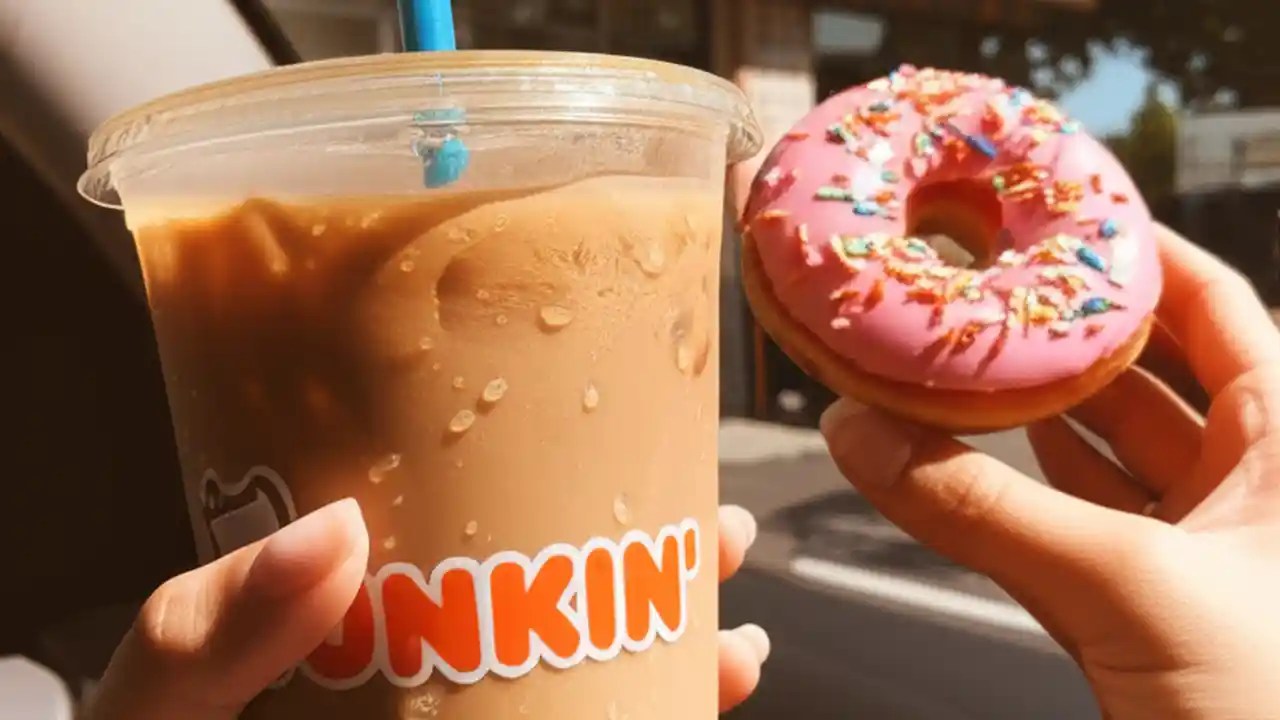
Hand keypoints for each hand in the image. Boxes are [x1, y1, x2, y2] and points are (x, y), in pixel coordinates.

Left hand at [81, 502, 766, 718]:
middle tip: (713, 527)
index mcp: (338, 601)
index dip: (539, 463)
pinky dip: (650, 711)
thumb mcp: (155, 697)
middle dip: (644, 551)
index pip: (449, 503)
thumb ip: (204, 626)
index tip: (616, 431)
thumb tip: (331, 532)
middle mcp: (407, 652)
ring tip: (731, 628)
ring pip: (578, 659)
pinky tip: (696, 699)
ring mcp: (448, 709)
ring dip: (668, 638)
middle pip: (545, 579)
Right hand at [820, 224, 1279, 719]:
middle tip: (974, 282)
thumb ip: (985, 513)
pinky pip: (1056, 528)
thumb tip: (862, 436)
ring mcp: (1185, 554)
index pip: (1217, 309)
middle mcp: (1243, 491)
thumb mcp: (1129, 591)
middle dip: (1054, 334)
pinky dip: (1002, 496)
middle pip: (1140, 376)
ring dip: (1014, 418)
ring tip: (943, 360)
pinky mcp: (1131, 612)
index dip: (1138, 254)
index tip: (1052, 212)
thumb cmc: (1268, 708)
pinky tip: (948, 459)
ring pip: (1088, 457)